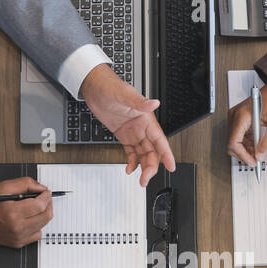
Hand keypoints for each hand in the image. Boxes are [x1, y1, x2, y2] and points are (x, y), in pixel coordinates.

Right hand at [0, 177, 51, 246]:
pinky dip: (37, 225)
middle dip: (48, 204)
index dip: (46, 196)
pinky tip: (29, 218)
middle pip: (46, 216)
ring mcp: (18, 237)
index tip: (46, 192)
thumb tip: (41, 188)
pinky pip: (37, 235)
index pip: (40, 205)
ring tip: (35, 207)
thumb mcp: (3, 186)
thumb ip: (25, 184)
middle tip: (43, 198)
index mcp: (13, 212)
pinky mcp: (18, 243)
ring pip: (43, 226)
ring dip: (42, 214)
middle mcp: (17, 227)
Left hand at [80, 64, 175, 185]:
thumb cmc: (111, 87)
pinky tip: (129, 169)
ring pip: (143, 154)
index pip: (160, 140)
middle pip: (152, 151)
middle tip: (146, 179)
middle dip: (151, 166)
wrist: (95, 88)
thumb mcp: (125, 95)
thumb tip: (154, 103)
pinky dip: (132, 162)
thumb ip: (140, 102)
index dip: (166, 154)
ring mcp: (133, 133)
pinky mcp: (124, 136)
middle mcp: (142, 128)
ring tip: (141, 179)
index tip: (171, 166)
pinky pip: (131, 152)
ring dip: (143, 167)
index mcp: (146, 119)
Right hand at [226, 81, 266, 165]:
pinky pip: (239, 136)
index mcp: (242, 115)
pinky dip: (248, 143)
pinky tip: (257, 144)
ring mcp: (236, 118)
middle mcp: (235, 116)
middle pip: (232, 144)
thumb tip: (260, 156)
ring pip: (235, 142)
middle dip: (245, 154)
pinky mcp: (240, 120)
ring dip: (247, 149)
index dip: (243, 155)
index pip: (234, 142)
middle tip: (257, 159)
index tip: (253, 162)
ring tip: (260, 151)